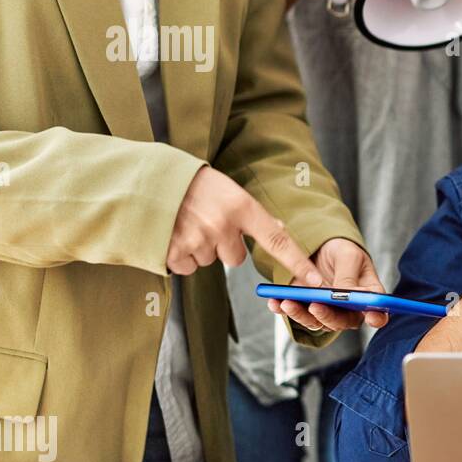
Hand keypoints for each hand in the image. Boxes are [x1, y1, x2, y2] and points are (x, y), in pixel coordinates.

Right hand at [168, 167, 326, 279]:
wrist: (143, 180)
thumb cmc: (190, 183)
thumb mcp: (226, 189)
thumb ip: (251, 213)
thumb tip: (278, 230)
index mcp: (240, 206)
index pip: (277, 240)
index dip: (298, 263)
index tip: (317, 282)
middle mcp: (222, 226)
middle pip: (236, 258)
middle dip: (223, 246)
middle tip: (205, 222)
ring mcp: (198, 241)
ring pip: (210, 261)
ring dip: (199, 248)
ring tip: (185, 223)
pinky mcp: (175, 253)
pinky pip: (188, 267)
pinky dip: (180, 256)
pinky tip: (172, 235)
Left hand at [265, 237, 388, 333]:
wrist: (318, 247)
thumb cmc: (341, 250)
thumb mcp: (348, 256)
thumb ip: (348, 276)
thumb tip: (343, 295)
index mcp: (368, 294)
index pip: (378, 312)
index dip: (377, 317)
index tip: (372, 317)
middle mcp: (349, 309)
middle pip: (343, 322)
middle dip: (328, 316)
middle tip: (315, 305)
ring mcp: (328, 311)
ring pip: (317, 322)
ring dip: (301, 315)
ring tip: (288, 302)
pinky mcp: (307, 309)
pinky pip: (297, 314)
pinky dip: (284, 309)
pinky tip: (275, 302)